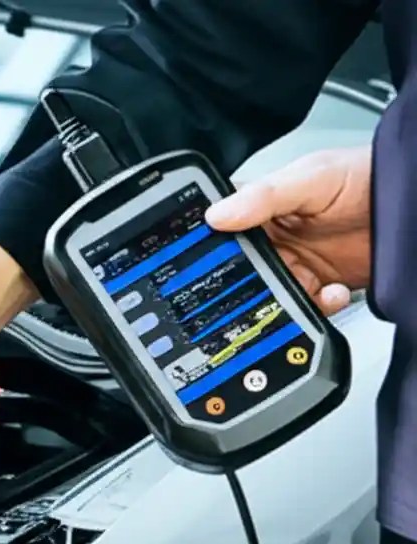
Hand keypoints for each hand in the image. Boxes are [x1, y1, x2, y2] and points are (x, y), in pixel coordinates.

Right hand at [205, 146, 371, 315]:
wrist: (416, 207)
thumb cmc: (366, 175)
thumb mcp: (309, 177)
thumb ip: (263, 196)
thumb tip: (218, 214)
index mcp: (257, 208)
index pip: (218, 228)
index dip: (208, 244)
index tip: (207, 259)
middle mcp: (270, 238)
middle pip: (237, 269)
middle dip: (242, 282)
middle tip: (259, 281)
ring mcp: (293, 263)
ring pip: (266, 294)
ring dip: (279, 300)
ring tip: (303, 287)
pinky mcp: (317, 285)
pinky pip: (302, 307)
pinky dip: (315, 308)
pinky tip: (331, 292)